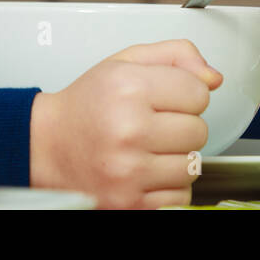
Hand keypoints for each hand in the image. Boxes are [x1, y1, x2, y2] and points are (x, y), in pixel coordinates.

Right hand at [29, 39, 222, 208]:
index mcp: (128, 87)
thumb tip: (214, 78)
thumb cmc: (85, 105)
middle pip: (199, 130)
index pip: (199, 93)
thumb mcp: (124, 63)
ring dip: (175, 158)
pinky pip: (181, 196)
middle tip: (150, 125)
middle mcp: (129, 129)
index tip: (162, 99)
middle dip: (180, 127)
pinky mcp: (130, 203)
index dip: (183, 95)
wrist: (45, 147)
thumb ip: (174, 56)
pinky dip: (166, 186)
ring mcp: (129, 171)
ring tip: (145, 149)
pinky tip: (143, 172)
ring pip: (192, 165)